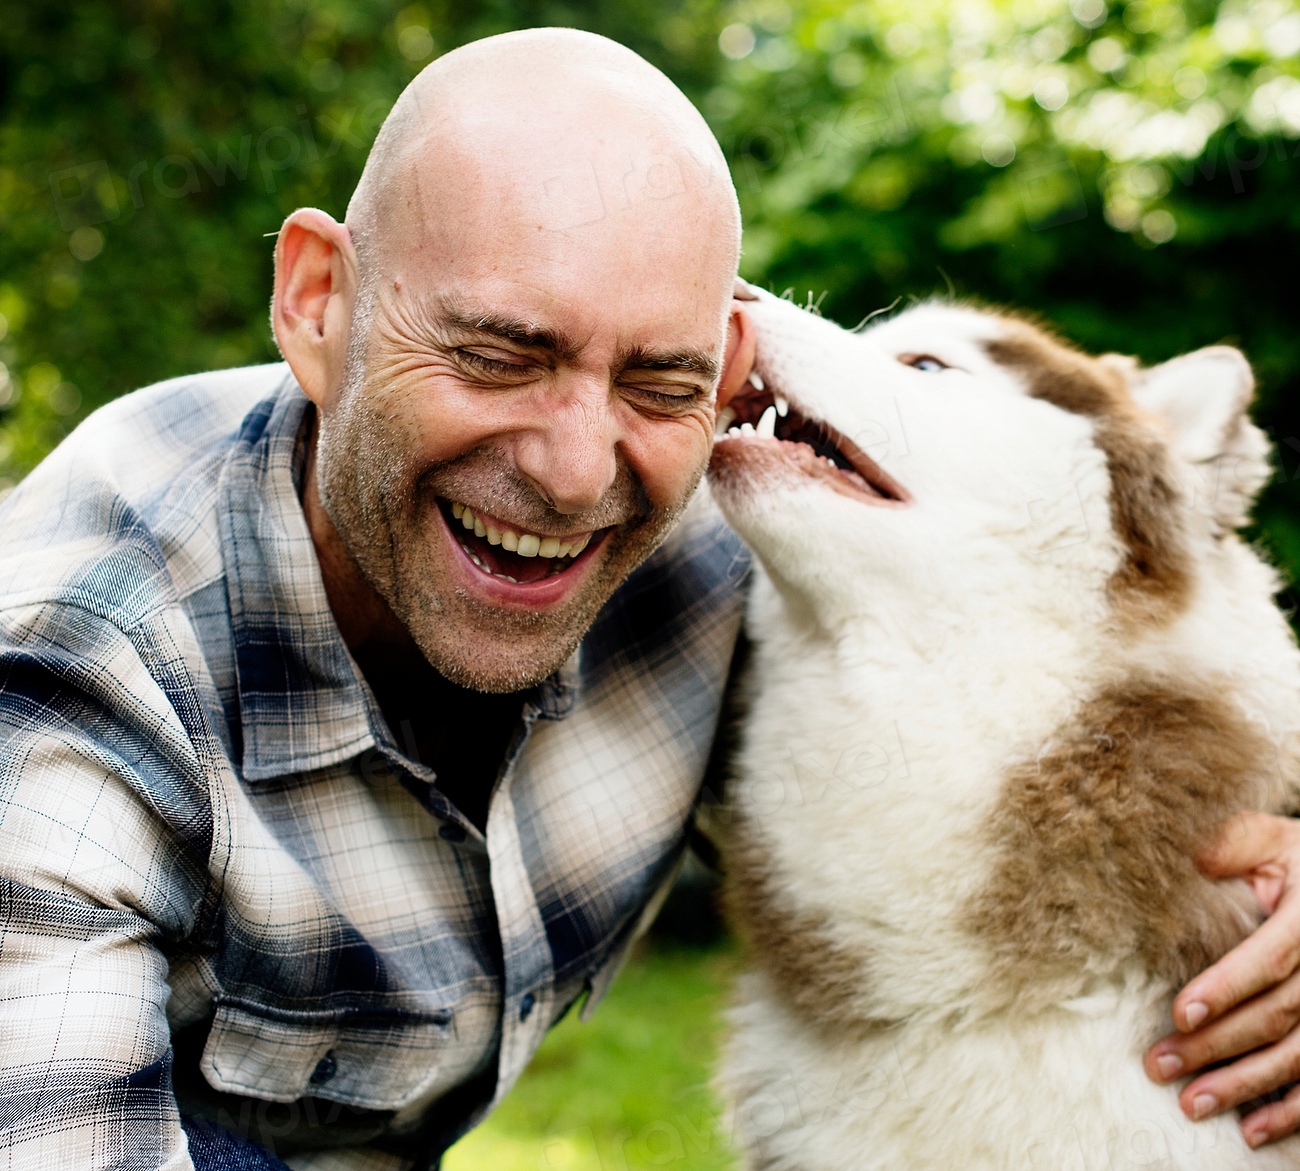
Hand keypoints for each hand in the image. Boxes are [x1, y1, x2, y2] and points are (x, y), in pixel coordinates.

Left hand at [1144, 812, 1299, 1148]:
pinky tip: (1253, 1131)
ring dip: (1247, 1084)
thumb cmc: (1288, 859)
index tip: (1181, 1012)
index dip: (1229, 986)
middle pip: (1280, 1015)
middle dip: (1219, 1045)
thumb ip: (1228, 843)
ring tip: (1193, 1103)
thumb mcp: (1263, 839)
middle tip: (1161, 1066)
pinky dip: (1292, 1112)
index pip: (1274, 957)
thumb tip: (1186, 853)